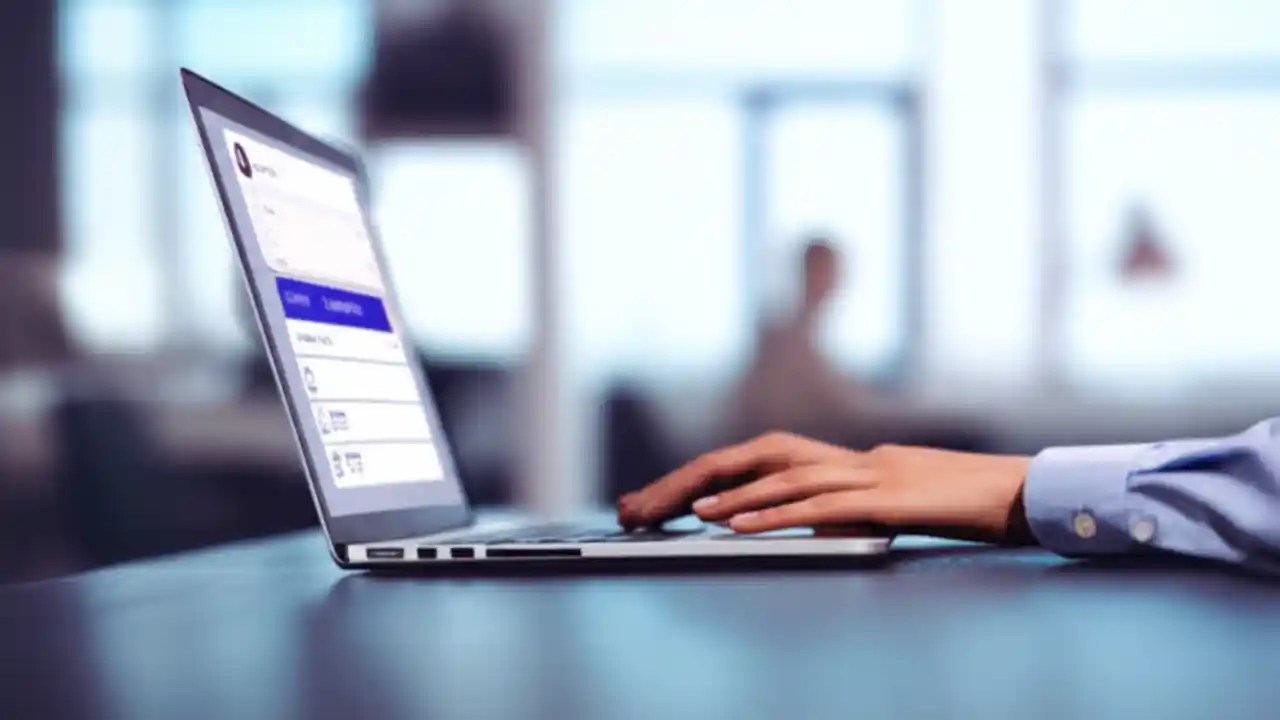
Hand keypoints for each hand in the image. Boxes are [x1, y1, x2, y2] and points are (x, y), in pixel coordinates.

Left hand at [616, 432, 1033, 543]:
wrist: (1032, 494)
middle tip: (651, 503)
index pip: (769, 459)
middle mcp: (856, 460)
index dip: (717, 474)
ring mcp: (874, 475)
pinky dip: (775, 513)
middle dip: (702, 478)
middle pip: (761, 458)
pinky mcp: (892, 500)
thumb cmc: (970, 507)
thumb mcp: (899, 511)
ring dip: (730, 493)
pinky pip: (823, 504)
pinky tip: (739, 526)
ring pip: (787, 476)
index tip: (670, 498)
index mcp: (854, 462)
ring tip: (684, 512)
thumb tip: (805, 528)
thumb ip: (850, 513)